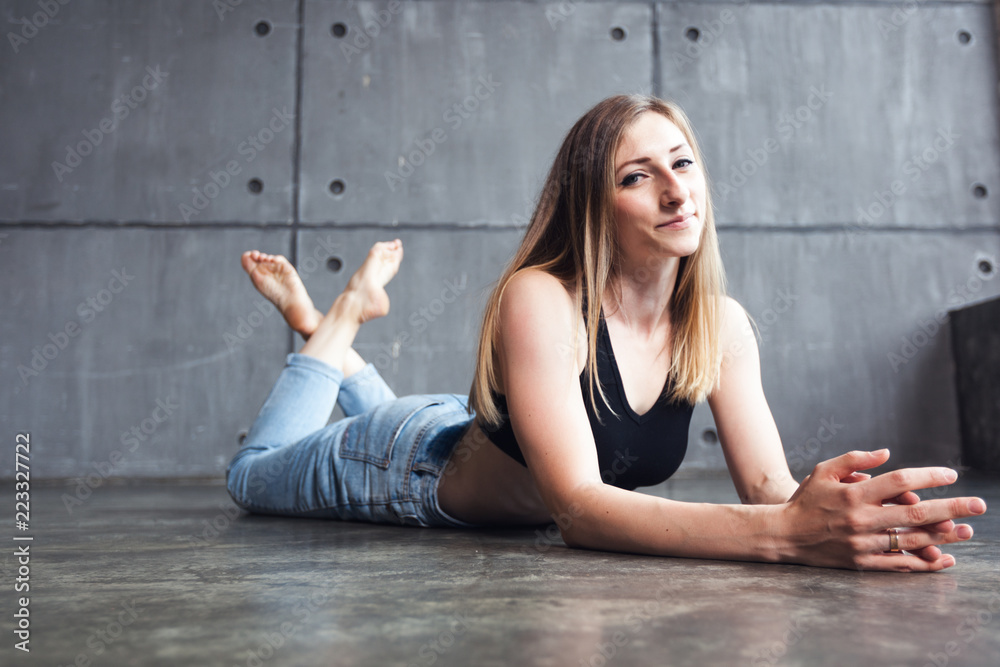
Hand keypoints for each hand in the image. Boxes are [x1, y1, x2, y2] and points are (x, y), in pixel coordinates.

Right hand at [778, 449, 985, 570]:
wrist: (784, 535)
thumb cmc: (806, 500)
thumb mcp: (823, 470)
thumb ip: (855, 460)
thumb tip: (887, 453)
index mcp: (854, 494)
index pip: (899, 481)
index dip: (928, 476)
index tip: (950, 474)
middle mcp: (861, 519)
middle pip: (915, 513)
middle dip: (951, 508)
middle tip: (978, 505)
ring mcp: (863, 544)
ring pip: (912, 541)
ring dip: (944, 536)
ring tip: (967, 531)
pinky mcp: (862, 563)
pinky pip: (900, 565)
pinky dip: (924, 563)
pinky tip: (945, 559)